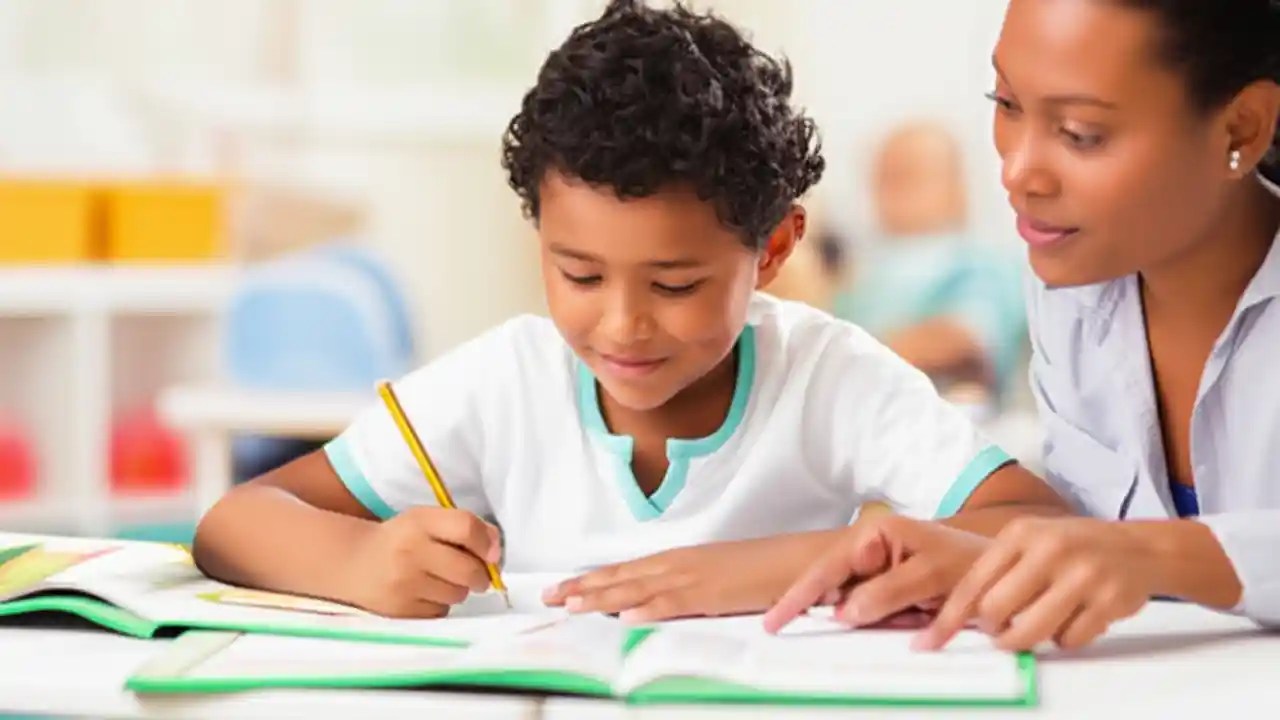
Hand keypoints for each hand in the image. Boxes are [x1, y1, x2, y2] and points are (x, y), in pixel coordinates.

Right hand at [344, 507, 501, 617]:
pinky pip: (441, 612)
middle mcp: (411, 552)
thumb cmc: (400, 539)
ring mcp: (404, 584)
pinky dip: (440, 605)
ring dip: (457, 590)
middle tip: (473, 574)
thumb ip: (464, 527)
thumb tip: (497, 548)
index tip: (492, 554)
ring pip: (458, 594)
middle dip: (480, 575)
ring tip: (439, 580)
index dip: (487, 542)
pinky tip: (423, 593)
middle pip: (469, 569)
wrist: (353, 563)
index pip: (466, 528)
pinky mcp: (400, 611)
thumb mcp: (426, 521)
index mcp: (419, 521)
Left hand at [543, 532, 839, 622]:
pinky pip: (677, 603)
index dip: (592, 579)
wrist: (801, 559)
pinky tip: (628, 618)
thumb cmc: (763, 570)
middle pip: (622, 577)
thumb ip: (686, 590)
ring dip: (603, 598)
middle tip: (549, 596)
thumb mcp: (717, 578)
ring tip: (571, 606)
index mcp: (681, 560)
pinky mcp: (715, 594)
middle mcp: (681, 564)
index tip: (563, 587)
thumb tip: (656, 605)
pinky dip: (651, 610)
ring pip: (639, 589)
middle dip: (583, 587)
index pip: (627, 570)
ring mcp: (696, 577)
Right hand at [764, 515, 988, 633]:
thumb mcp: (932, 576)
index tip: (775, 621)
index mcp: (875, 534)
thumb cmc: (972, 563)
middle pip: (835, 588)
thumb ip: (887, 592)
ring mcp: (881, 570)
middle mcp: (872, 549)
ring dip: (875, 618)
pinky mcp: (893, 590)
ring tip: (914, 610)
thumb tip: (844, 611)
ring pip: (855, 604)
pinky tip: (914, 615)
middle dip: (842, 609)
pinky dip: (884, 622)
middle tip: (868, 618)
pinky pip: (875, 612)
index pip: (828, 568)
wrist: (1010, 575)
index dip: (799, 595)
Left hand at [917, 517, 1155, 651]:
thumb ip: (997, 569)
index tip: (929, 641)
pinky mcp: (1109, 601)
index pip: (973, 582)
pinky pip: (1067, 640)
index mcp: (1022, 534)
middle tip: (999, 630)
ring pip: (1030, 631)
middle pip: (996, 610)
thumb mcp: (1031, 540)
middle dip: (991, 630)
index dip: (949, 617)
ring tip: (1028, 630)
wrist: (1139, 548)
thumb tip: (960, 614)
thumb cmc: (1071, 547)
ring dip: (1022, 641)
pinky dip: (1062, 640)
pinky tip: (1070, 621)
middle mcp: (1050, 550)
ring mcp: (1082, 575)